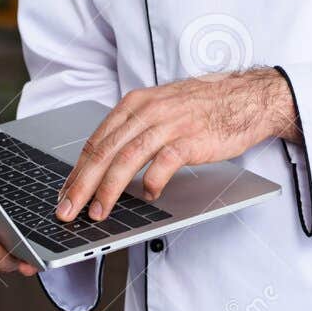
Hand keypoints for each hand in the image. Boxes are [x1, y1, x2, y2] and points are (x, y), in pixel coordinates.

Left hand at [55, 68, 296, 223]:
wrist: (246, 98)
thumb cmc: (203, 108)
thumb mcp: (160, 108)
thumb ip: (134, 129)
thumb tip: (106, 164)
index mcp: (135, 103)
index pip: (96, 140)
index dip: (77, 170)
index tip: (65, 194)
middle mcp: (147, 111)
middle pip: (105, 151)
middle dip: (82, 184)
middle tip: (67, 210)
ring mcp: (169, 124)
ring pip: (127, 159)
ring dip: (108, 189)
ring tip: (97, 212)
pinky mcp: (191, 139)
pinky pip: (164, 162)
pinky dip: (152, 182)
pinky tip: (148, 195)